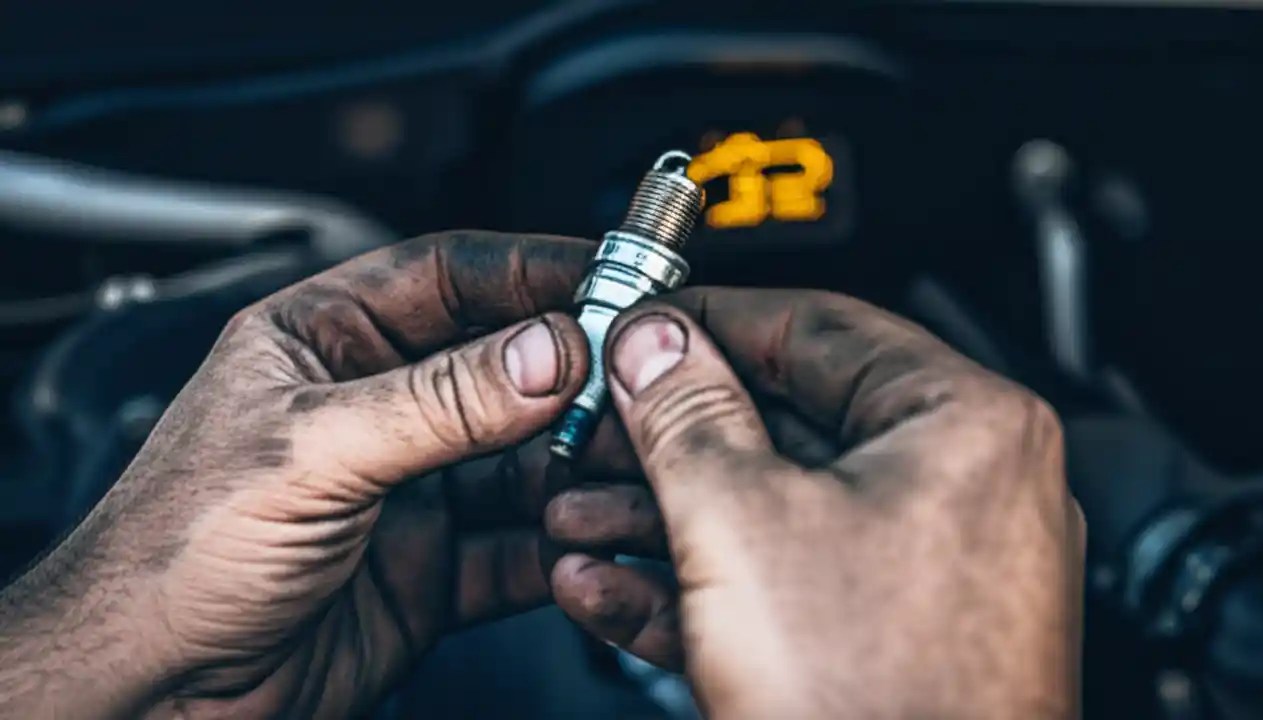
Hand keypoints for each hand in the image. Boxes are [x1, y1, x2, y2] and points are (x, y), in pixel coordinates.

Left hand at [0, 232, 605, 718]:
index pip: (447, 277)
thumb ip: (439, 401)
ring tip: (619, 463)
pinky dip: (559, 546)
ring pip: (522, 462)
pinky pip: (518, 549)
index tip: (611, 274)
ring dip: (573, 464)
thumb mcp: (310, 451)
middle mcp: (374, 410)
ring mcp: (409, 492)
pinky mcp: (432, 571)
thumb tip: (546, 349)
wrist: (148, 696)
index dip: (532, 269)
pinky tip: (580, 541)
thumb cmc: (170, 557)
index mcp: (323, 344)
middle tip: (634, 377)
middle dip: (570, 374)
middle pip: (501, 369)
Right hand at [544, 289, 1084, 718]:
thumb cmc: (875, 706)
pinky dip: (703, 579)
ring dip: (664, 514)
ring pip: (776, 508)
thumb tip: (656, 343)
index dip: (709, 321)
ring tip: (577, 516)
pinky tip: (610, 588)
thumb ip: (686, 413)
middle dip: (667, 437)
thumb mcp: (740, 523)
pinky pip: (789, 581)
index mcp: (964, 427)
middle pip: (788, 423)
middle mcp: (968, 489)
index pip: (819, 326)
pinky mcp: (895, 639)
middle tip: (596, 427)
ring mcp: (933, 572)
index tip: (640, 327)